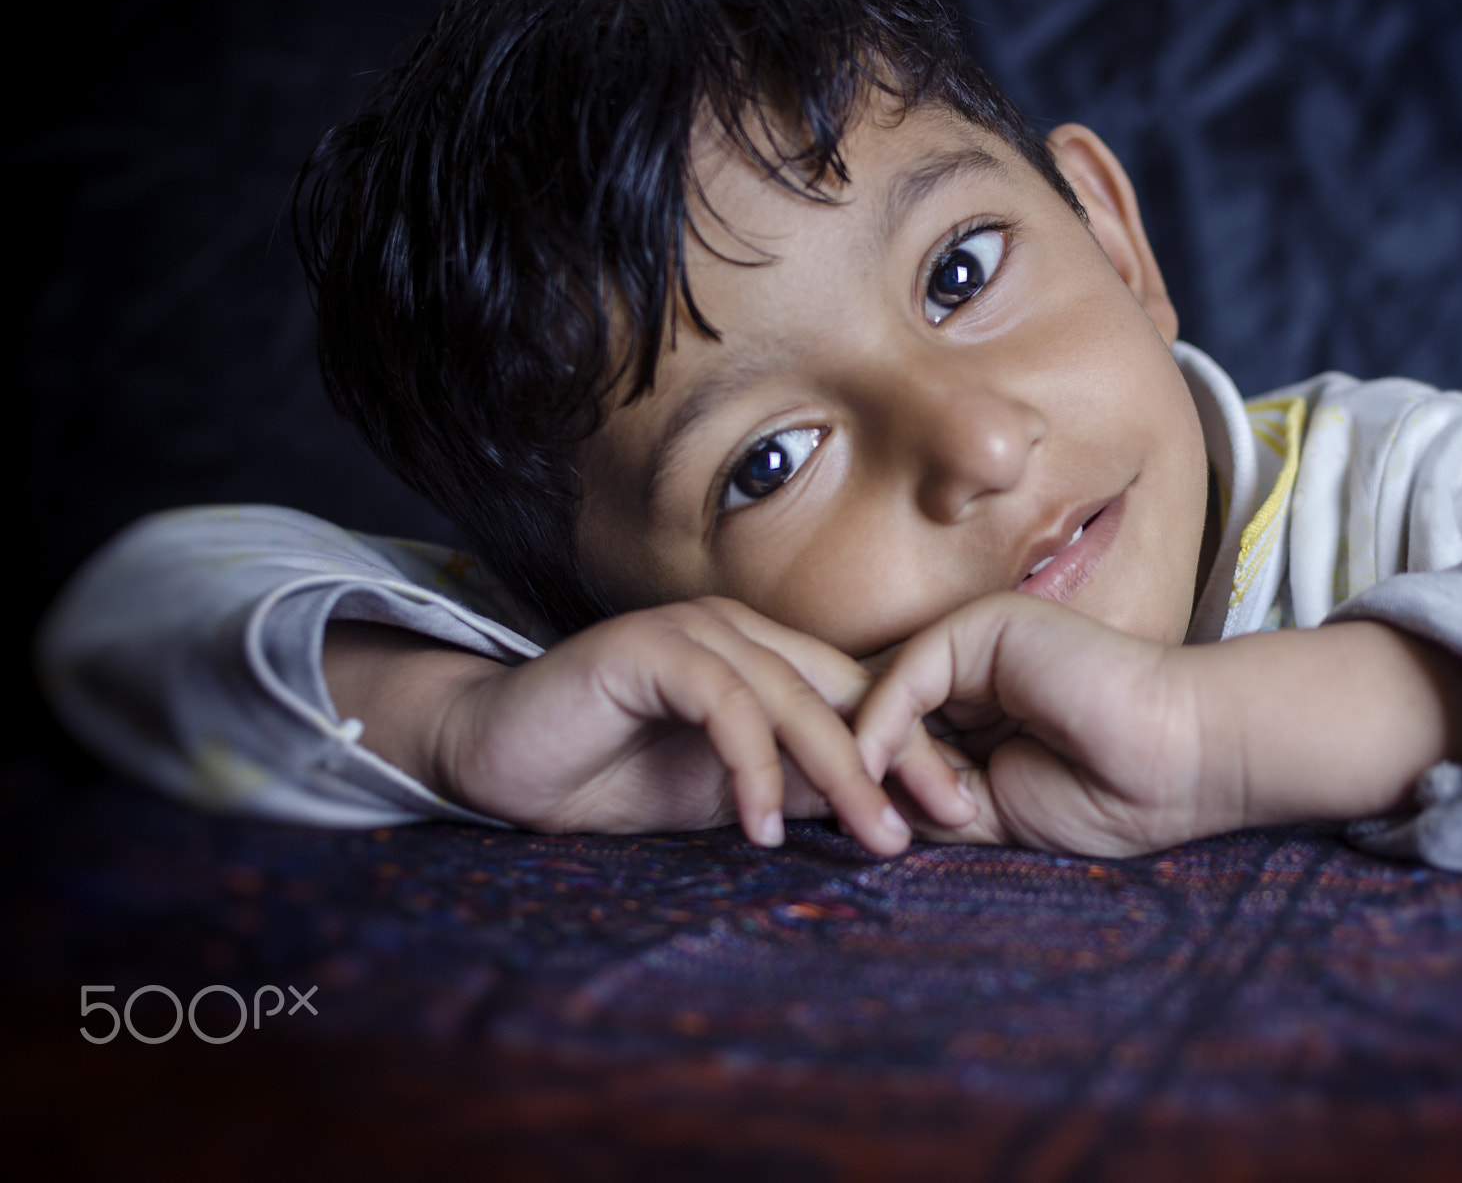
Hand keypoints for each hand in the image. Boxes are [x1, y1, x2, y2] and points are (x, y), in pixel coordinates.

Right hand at [326, 598, 974, 852]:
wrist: (494, 756)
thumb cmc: (607, 776)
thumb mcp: (720, 794)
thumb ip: (791, 788)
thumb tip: (879, 810)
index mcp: (763, 656)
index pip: (861, 697)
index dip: (914, 751)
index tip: (959, 812)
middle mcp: (738, 631)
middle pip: (846, 692)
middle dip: (904, 759)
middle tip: (949, 820)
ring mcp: (695, 632)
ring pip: (795, 698)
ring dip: (842, 773)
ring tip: (876, 838)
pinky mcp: (650, 649)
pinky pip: (725, 705)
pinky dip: (752, 767)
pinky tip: (760, 828)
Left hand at [856, 593, 1461, 856]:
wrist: (1186, 760)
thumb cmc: (1111, 796)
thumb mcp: (990, 813)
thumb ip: (922, 797)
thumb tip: (846, 799)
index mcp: (976, 713)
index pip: (887, 738)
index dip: (858, 785)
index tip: (855, 839)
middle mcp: (968, 671)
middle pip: (871, 712)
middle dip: (853, 773)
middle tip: (850, 826)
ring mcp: (975, 644)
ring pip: (882, 698)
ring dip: (877, 765)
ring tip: (901, 818)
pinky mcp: (982, 626)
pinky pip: (904, 676)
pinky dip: (885, 730)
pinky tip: (891, 773)